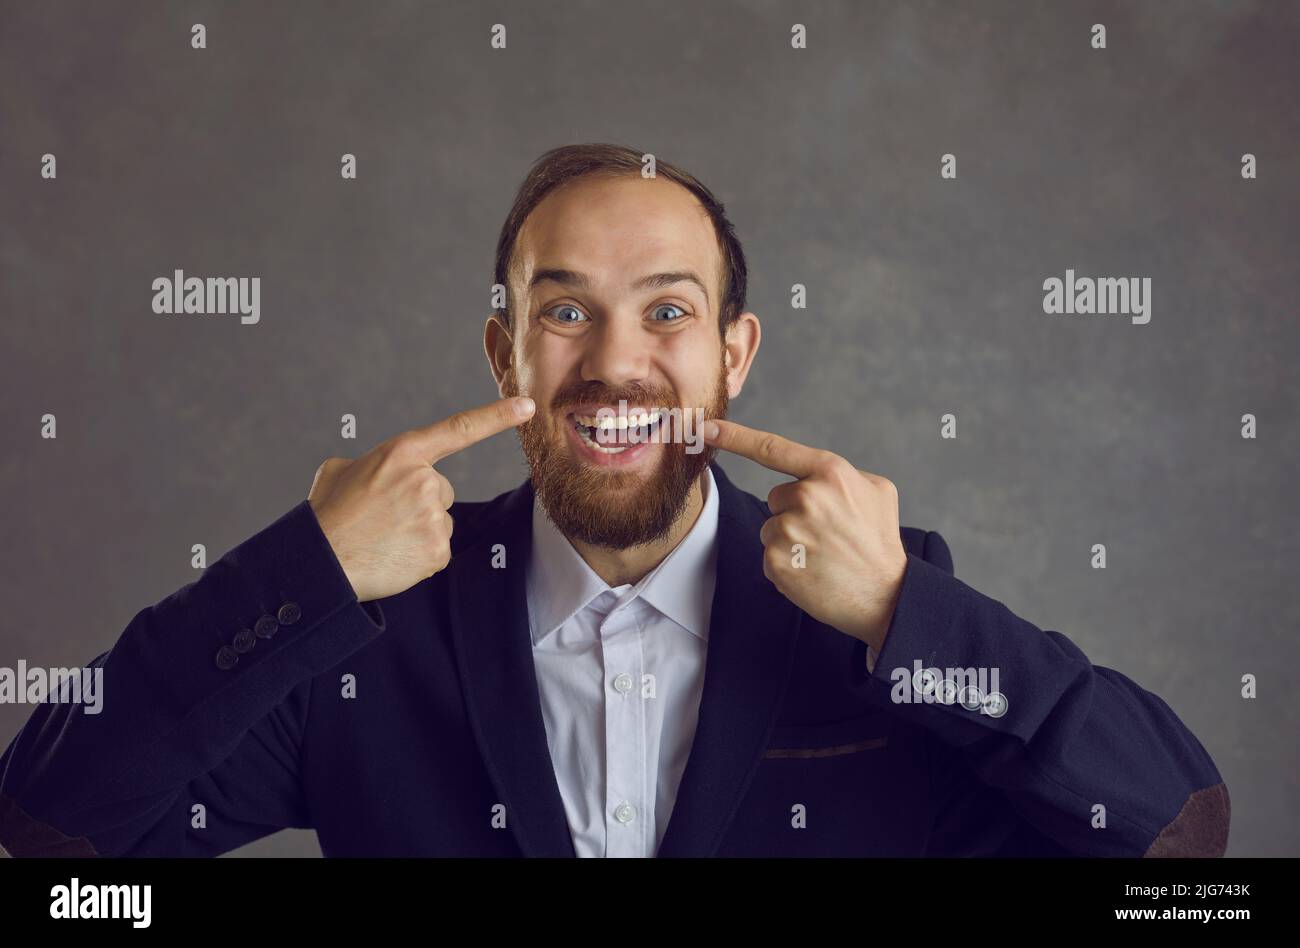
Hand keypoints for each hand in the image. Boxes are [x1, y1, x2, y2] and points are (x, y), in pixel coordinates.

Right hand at [307, 396, 534, 601]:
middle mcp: (425, 480)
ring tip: (382, 538)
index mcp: (402, 454)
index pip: (458, 430)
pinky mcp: (439, 550)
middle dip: (418, 503)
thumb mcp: (338, 471)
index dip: (496, 417)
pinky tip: (392, 557)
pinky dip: (417, 557)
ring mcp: (434, 516)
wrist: (320, 562)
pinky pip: (437, 550)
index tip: (528, 407)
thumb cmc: (327, 516)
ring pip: (439, 522)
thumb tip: (374, 472)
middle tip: (383, 519)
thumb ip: (368, 462)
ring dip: (417, 531)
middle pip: (440, 491)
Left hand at [702, 418, 907, 651]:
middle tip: (828, 534)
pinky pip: (770, 555)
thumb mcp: (877, 490)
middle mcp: (806, 497)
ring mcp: (789, 530)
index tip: (708, 427)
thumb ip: (840, 473)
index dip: (736, 436)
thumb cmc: (880, 541)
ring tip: (824, 554)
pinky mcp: (776, 561)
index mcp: (830, 473)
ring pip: (772, 527)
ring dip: (790, 540)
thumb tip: (812, 475)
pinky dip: (787, 564)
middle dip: (796, 512)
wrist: (886, 596)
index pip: (773, 449)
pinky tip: (814, 572)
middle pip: (777, 497)